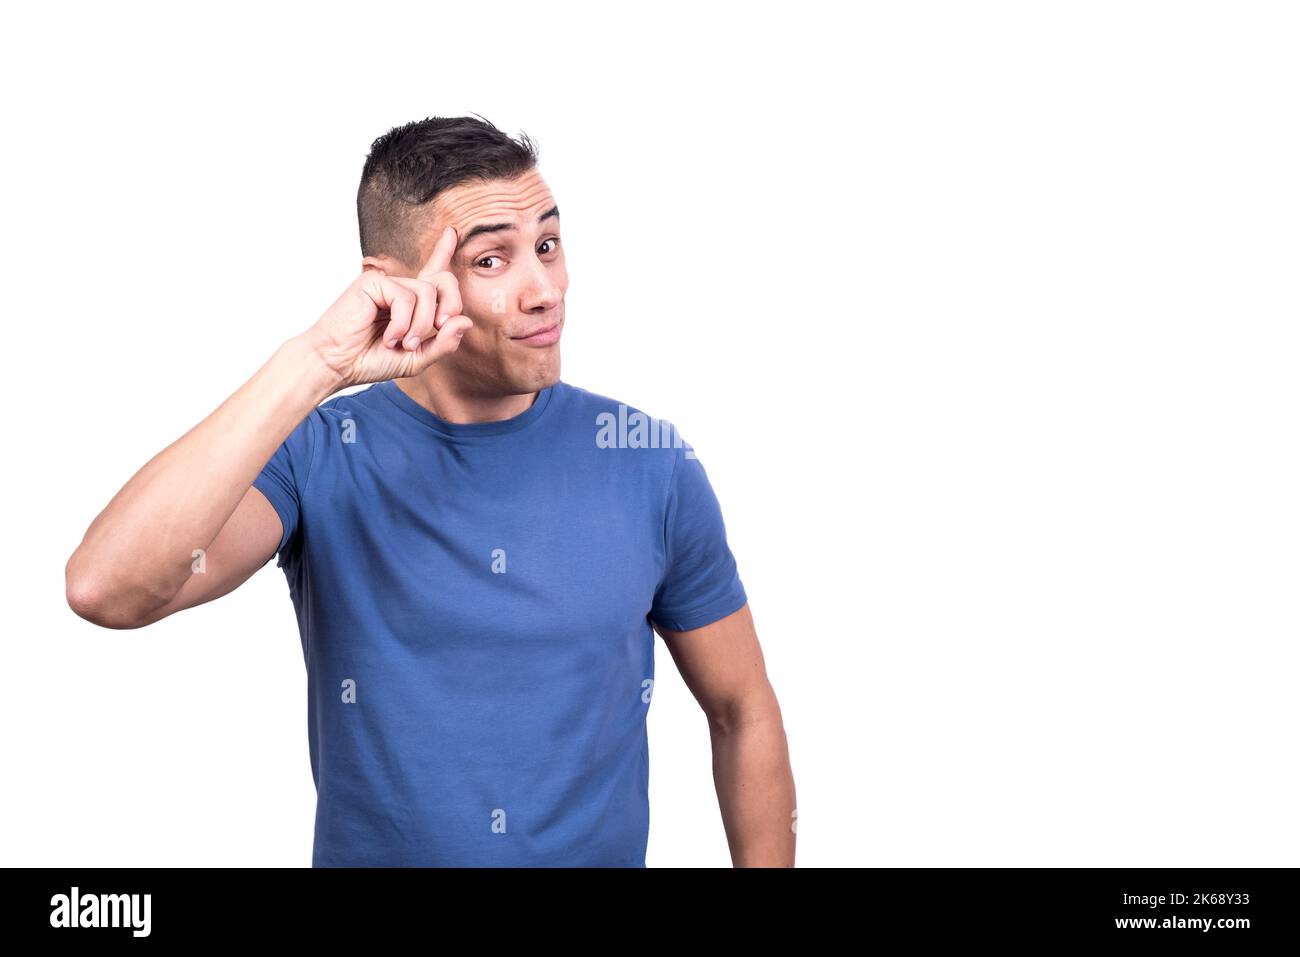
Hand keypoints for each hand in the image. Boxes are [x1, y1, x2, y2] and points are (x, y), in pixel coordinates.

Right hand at [300, 226, 472, 386]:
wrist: (337, 364)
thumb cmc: (370, 360)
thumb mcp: (416, 359)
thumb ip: (443, 344)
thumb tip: (466, 321)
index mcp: (410, 303)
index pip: (432, 273)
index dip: (443, 252)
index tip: (452, 232)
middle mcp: (400, 289)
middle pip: (444, 280)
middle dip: (451, 305)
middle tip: (438, 329)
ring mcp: (386, 283)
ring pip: (427, 293)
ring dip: (420, 325)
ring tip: (403, 344)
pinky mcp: (374, 282)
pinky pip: (406, 298)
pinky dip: (402, 324)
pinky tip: (389, 337)